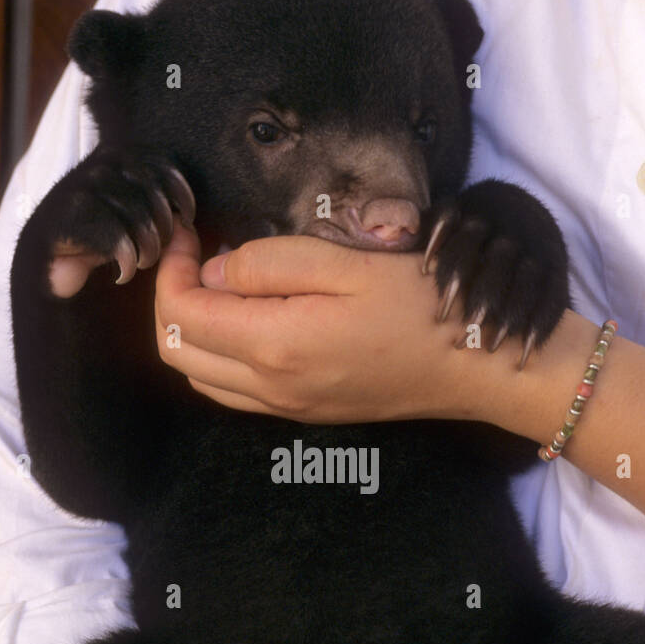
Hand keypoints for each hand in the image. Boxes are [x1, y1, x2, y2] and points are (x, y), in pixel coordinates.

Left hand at [154, 223, 505, 422]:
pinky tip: (247, 318)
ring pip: (200, 376)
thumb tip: (216, 270)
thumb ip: (271, 263)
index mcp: (275, 346)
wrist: (474, 365)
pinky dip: (218, 355)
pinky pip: (233, 391)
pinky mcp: (304, 412)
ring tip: (218, 282)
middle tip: (192, 252)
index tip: (186, 230)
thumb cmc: (422, 306)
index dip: (170, 267)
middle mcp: (270, 387)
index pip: (181, 313)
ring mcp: (286, 407)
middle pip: (177, 351)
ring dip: (192, 329)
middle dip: (170, 297)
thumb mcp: (347, 264)